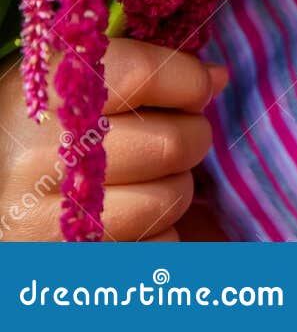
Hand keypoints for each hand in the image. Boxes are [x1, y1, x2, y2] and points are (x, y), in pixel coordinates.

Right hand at [0, 37, 225, 240]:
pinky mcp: (64, 264)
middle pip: (171, 143)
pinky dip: (159, 234)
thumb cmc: (39, 131)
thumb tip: (216, 79)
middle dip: (190, 138)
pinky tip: (128, 219)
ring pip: (169, 199)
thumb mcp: (72, 86)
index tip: (198, 89)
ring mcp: (47, 217)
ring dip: (175, 188)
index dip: (189, 81)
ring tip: (146, 180)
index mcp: (47, 96)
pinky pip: (157, 247)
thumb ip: (142, 73)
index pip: (144, 73)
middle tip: (175, 138)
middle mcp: (39, 155)